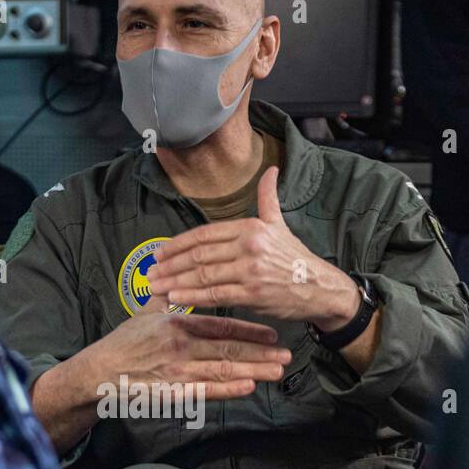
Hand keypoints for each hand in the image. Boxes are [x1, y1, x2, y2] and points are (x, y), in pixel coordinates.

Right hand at [93, 301, 290, 401]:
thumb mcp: (145, 314)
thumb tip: (178, 280)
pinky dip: (227, 389)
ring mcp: (178, 369)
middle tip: (287, 354)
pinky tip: (248, 388)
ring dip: (254, 369)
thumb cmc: (123, 343)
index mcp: (178, 324)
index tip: (272, 334)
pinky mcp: (172, 391)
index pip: (221, 326)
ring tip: (277, 371)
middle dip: (261, 352)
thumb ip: (166, 299)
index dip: (249, 330)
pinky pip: (205, 390)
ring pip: (223, 368)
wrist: (100, 371)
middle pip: (230, 347)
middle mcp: (182, 345)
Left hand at [149, 166, 359, 329]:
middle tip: (149, 273)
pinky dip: (191, 297)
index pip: (204, 234)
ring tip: (154, 288)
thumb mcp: (280, 224)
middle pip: (198, 255)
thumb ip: (268, 198)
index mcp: (250, 227)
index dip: (177, 244)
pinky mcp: (252, 293)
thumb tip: (271, 170)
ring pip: (202, 275)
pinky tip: (174, 298)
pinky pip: (215, 294)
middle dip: (169, 265)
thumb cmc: (295, 258)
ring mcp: (250, 270)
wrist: (319, 287)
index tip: (159, 253)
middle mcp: (248, 245)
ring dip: (174, 282)